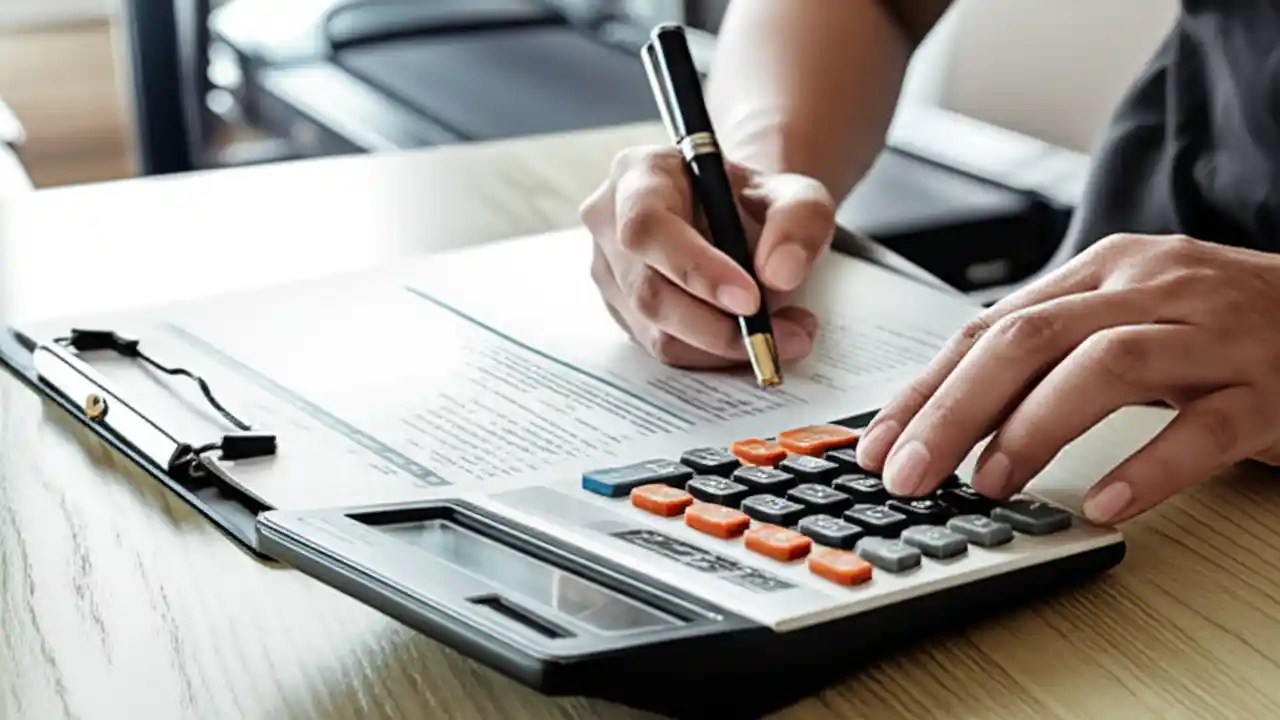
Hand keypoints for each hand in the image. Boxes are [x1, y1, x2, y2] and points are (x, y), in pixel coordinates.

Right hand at [579, 146, 835, 367]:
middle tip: (779, 335)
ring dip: (724, 346)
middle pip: (648, 291)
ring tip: (784, 334)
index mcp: (639, 175)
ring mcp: (610, 273)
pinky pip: (665, 348)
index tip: (750, 299)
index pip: (648, 226)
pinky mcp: (623, 313)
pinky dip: (715, 354)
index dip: (694, 269)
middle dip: (717, 326)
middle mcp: (610, 223)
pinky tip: (754, 337)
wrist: (734, 220)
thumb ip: (799, 220)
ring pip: (657, 332)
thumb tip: (781, 273)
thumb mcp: (794, 193)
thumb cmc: (752, 202)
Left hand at [855, 234, 1279, 523]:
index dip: (926, 389)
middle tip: (908, 472)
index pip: (989, 327)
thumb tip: (947, 410)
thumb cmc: (1219, 322)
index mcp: (1101, 271)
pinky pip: (1205, 428)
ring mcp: (1213, 334)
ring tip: (988, 483)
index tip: (877, 444)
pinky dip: (1148, 467)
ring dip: (1034, 429)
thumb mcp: (1123, 316)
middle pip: (1029, 340)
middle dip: (953, 410)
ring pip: (1107, 368)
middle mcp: (1150, 289)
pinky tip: (1104, 504)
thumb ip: (1047, 352)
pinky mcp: (1270, 387)